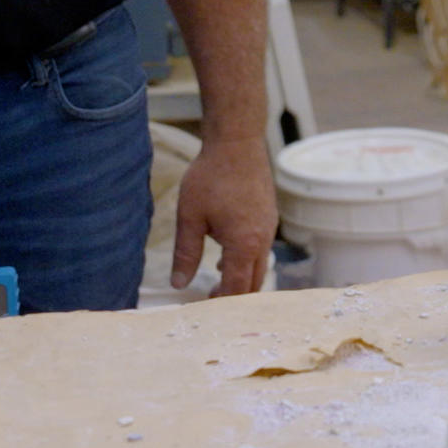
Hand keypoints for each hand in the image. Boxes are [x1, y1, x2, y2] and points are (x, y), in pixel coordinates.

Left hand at [172, 132, 276, 296]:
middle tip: (210, 299)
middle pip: (254, 283)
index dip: (220, 302)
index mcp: (243, 245)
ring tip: (218, 279)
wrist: (237, 142)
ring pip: (260, 266)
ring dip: (242, 277)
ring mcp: (269, 227)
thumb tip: (178, 284)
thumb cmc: (210, 177)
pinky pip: (262, 249)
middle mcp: (262, 240)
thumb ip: (185, 254)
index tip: (203, 306)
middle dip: (234, 296)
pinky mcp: (269, 216)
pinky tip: (228, 252)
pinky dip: (248, 260)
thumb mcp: (190, 217)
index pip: (235, 288)